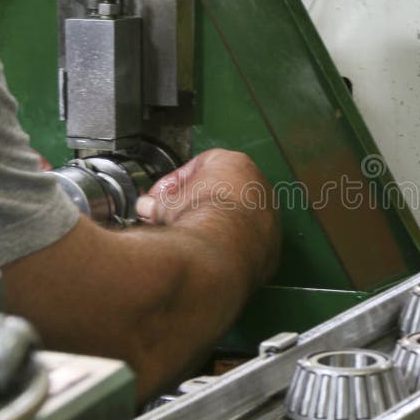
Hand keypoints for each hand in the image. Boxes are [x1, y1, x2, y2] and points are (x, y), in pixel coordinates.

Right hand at [136, 149, 280, 285]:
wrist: (220, 249)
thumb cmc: (196, 216)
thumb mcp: (165, 203)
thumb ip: (157, 202)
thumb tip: (146, 209)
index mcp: (235, 162)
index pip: (199, 167)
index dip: (173, 185)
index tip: (159, 200)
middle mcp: (259, 185)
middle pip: (221, 193)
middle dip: (194, 206)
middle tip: (172, 220)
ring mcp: (270, 216)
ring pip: (236, 218)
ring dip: (213, 226)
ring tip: (189, 241)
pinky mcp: (273, 245)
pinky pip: (246, 242)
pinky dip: (229, 247)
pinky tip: (211, 256)